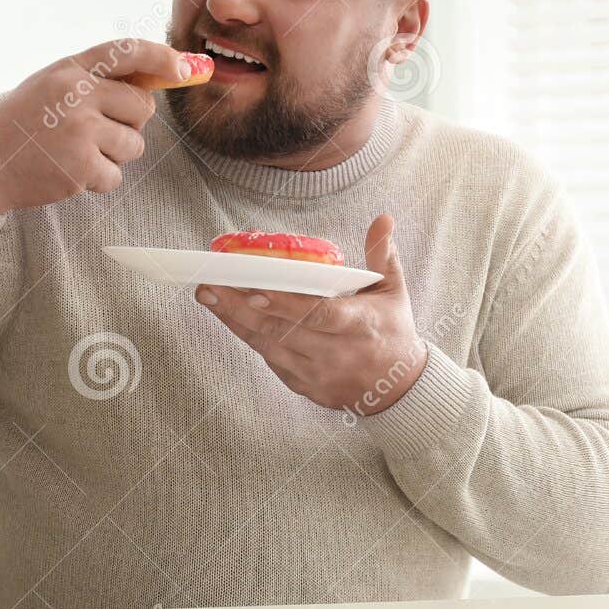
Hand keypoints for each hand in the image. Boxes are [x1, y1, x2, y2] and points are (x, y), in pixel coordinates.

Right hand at [0, 40, 191, 212]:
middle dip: (130, 124)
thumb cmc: (21, 125)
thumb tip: (154, 83)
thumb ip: (95, 82)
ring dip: (114, 155)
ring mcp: (79, 130)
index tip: (184, 67)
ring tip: (77, 152)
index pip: (126, 51)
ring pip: (135, 145)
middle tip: (96, 132)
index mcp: (69, 69)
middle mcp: (76, 94)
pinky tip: (70, 172)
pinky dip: (98, 180)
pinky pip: (116, 176)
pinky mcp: (79, 166)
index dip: (161, 57)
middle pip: (143, 108)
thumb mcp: (51, 86)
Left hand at [196, 214, 427, 417]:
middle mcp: (336, 354)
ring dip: (236, 321)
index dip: (285, 304)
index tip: (255, 290)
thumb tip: (383, 218)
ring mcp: (319, 374)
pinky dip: (250, 337)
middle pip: (282, 331)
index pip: (318, 315)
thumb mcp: (394, 292)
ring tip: (209, 296)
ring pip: (269, 347)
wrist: (398, 390)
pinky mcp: (305, 387)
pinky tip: (229, 316)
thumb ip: (383, 255)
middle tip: (210, 286)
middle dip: (242, 308)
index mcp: (360, 326)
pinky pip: (271, 361)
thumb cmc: (393, 332)